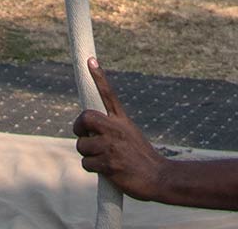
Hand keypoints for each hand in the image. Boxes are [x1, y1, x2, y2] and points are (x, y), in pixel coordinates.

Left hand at [73, 59, 167, 200]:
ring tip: (102, 159)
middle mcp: (116, 129)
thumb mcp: (131, 135)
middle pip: (85, 118)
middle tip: (84, 135)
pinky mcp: (109, 163)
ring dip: (87, 154)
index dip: (98, 77)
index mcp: (122, 121)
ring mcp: (112, 146)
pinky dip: (91, 168)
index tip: (90, 60)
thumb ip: (112, 130)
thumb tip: (90, 132)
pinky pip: (86, 163)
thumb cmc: (143, 159)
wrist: (159, 178)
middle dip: (78, 127)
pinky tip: (105, 171)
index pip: (108, 95)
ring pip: (82, 145)